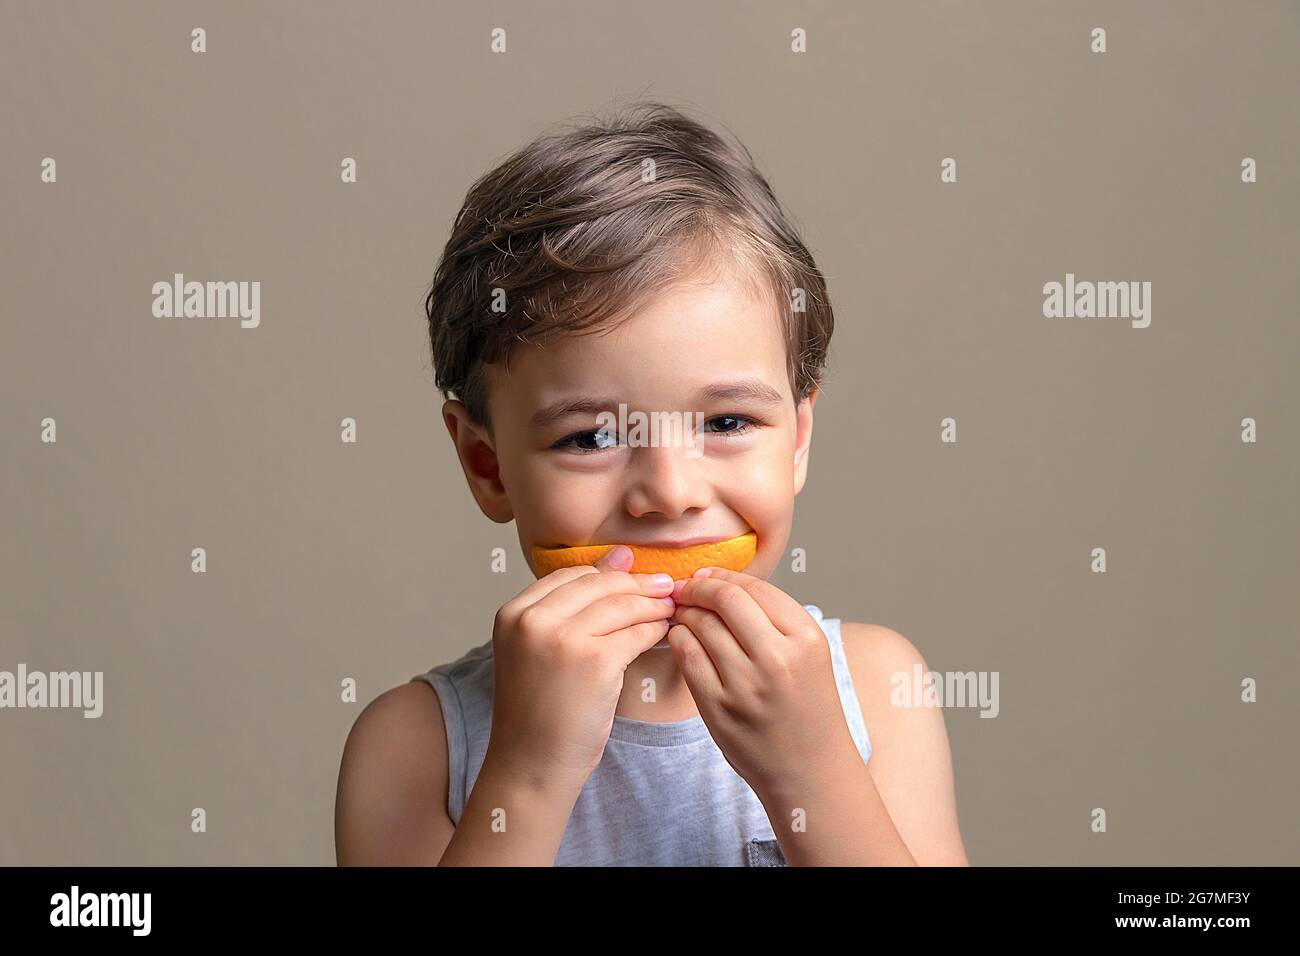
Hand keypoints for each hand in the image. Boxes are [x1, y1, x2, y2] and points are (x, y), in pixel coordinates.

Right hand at [486, 545, 675, 796]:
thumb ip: (576, 603)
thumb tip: (622, 553)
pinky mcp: (594, 661)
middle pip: (600, 585)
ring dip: (652, 606)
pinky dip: (656, 630)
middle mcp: (532, 620)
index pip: (572, 575)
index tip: (635, 581)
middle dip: (638, 586)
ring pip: (622, 605)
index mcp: (513, 613)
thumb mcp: (541, 649)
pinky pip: (637, 633)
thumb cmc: (539, 711)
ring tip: (669, 611)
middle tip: (666, 589)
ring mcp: (562, 639)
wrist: (530, 766)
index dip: (610, 576)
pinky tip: (664, 635)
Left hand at [667, 568, 861, 799]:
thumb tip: (719, 581)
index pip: (755, 588)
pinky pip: (687, 656)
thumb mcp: (808, 652)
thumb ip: (772, 616)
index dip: (722, 576)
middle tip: (687, 588)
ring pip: (701, 625)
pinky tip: (682, 639)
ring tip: (684, 613)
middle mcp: (777, 659)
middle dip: (698, 588)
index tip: (707, 575)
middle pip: (724, 600)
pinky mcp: (719, 708)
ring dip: (685, 613)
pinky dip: (679, 639)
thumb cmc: (808, 705)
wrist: (811, 768)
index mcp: (806, 638)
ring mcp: (745, 685)